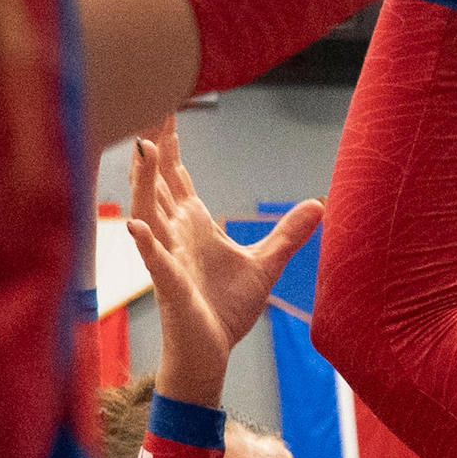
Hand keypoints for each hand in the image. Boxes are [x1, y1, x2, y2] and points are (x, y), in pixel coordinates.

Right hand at [126, 120, 319, 406]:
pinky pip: (154, 263)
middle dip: (153, 147)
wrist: (210, 354)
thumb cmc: (226, 311)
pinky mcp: (170, 289)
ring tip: (141, 150)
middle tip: (148, 103)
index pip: (176, 175)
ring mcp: (167, 260)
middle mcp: (174, 235)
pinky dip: (146, 246)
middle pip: (157, 182)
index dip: (170, 143)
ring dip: (144, 184)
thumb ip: (287, 233)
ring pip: (148, 214)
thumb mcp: (265, 265)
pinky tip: (137, 228)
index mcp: (193, 226)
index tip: (166, 105)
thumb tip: (319, 202)